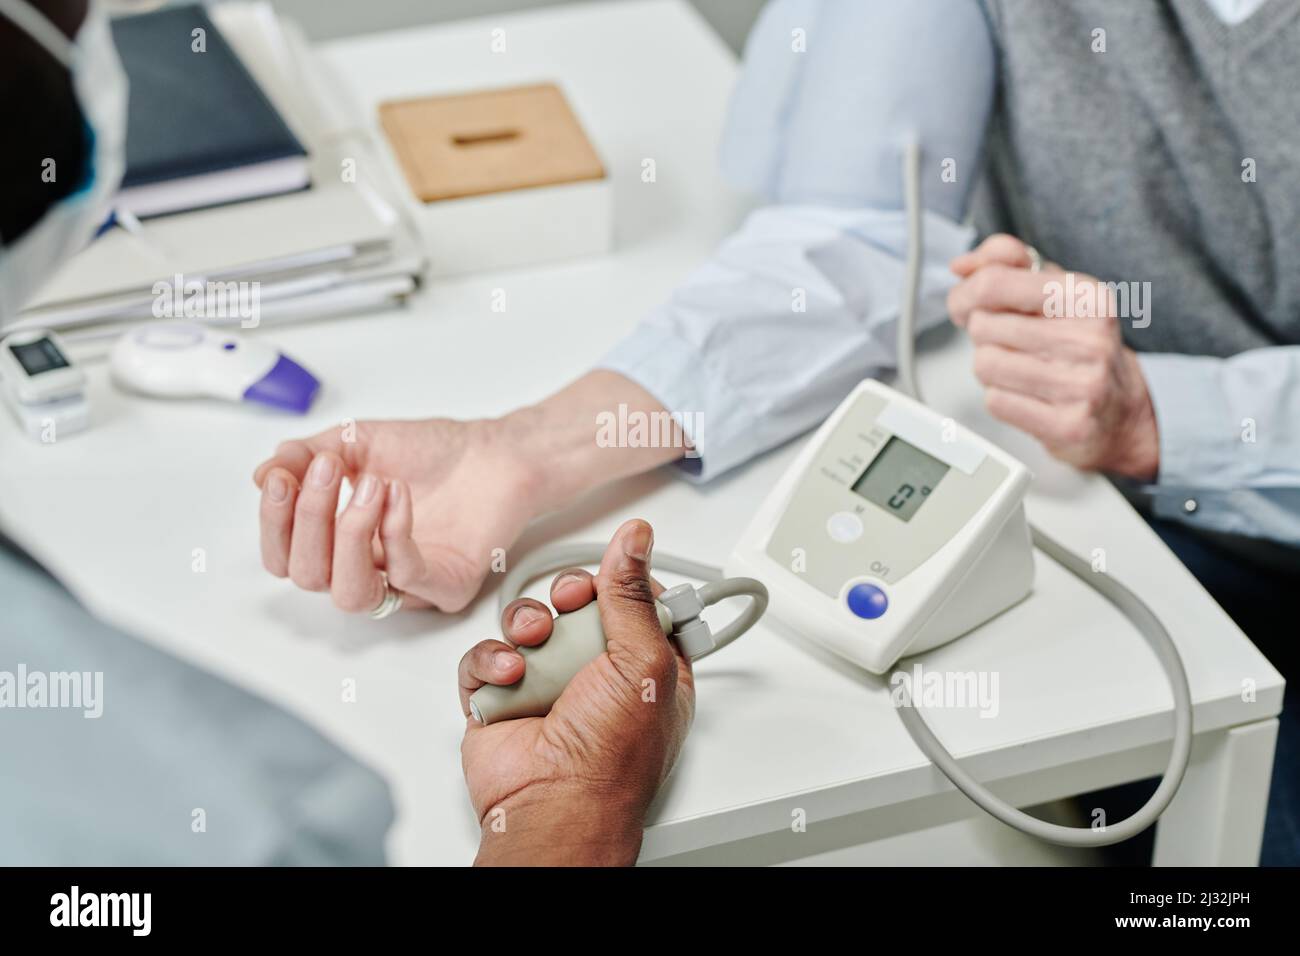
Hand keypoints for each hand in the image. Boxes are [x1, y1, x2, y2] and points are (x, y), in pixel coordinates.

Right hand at [254, 416, 542, 612]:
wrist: (498, 450)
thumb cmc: (435, 451)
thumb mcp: (356, 442)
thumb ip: (306, 456)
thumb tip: (264, 474)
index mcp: (338, 540)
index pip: (284, 555)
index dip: (274, 522)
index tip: (282, 478)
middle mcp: (367, 568)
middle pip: (307, 576)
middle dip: (309, 519)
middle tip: (328, 469)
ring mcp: (406, 584)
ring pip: (349, 594)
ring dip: (348, 536)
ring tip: (370, 484)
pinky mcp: (446, 587)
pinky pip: (405, 576)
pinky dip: (395, 531)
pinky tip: (400, 493)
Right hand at [458, 519, 693, 865]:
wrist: (554, 805)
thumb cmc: (610, 756)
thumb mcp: (642, 660)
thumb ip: (633, 594)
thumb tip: (636, 538)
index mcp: (644, 670)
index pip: (637, 605)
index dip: (624, 583)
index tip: (618, 573)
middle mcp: (596, 677)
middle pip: (578, 605)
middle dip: (570, 594)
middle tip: (571, 600)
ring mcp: (545, 686)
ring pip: (528, 623)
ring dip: (528, 624)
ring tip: (534, 644)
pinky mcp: (501, 700)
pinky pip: (486, 657)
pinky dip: (491, 661)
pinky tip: (509, 676)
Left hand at [947, 234, 1159, 479]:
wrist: (1119, 411)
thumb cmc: (1079, 346)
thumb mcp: (1054, 292)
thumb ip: (1007, 266)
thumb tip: (963, 265)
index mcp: (1087, 297)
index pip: (994, 283)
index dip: (967, 295)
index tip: (972, 303)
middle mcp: (1090, 338)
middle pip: (982, 326)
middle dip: (985, 335)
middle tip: (1011, 343)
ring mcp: (1083, 384)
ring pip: (985, 364)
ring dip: (991, 368)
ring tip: (1021, 368)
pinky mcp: (1069, 425)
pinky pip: (996, 401)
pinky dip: (1002, 397)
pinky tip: (1029, 394)